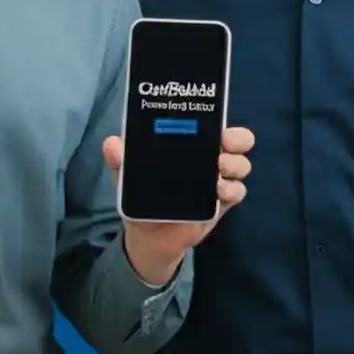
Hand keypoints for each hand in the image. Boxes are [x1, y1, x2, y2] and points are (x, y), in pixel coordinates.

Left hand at [102, 126, 254, 284]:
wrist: (149, 235)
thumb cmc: (143, 195)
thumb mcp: (127, 175)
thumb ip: (120, 159)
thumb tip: (112, 144)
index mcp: (191, 144)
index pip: (213, 124)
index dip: (219, 119)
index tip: (214, 122)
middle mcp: (210, 157)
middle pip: (239, 140)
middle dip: (238, 138)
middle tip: (224, 144)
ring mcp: (219, 180)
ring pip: (242, 165)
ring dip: (235, 163)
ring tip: (218, 169)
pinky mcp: (222, 203)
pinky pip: (238, 192)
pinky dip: (232, 189)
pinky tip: (217, 191)